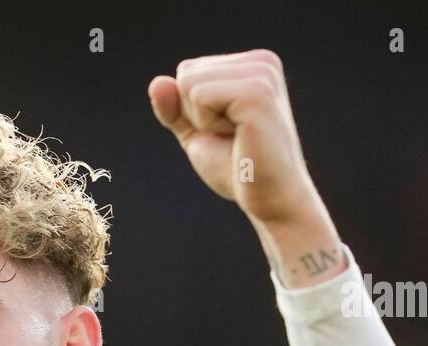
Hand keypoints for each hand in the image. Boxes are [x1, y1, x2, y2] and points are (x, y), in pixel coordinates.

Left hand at [149, 50, 344, 286]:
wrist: (270, 201)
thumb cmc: (237, 170)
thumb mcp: (197, 133)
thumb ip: (174, 107)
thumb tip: (157, 81)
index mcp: (253, 65)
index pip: (188, 71)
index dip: (193, 111)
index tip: (227, 131)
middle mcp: (261, 62)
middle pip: (186, 73)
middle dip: (195, 114)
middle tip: (232, 137)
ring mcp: (262, 74)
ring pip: (189, 82)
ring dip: (202, 121)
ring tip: (236, 137)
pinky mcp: (256, 92)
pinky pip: (198, 95)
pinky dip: (207, 124)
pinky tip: (238, 137)